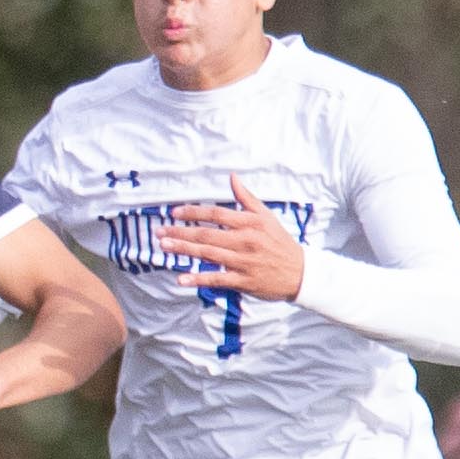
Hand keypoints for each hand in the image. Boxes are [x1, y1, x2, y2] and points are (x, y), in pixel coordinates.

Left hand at [161, 177, 304, 302]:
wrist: (300, 273)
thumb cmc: (280, 242)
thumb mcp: (266, 216)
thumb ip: (246, 198)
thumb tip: (232, 177)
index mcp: (250, 223)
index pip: (216, 214)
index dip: (193, 212)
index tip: (174, 212)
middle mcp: (245, 241)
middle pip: (207, 235)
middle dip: (180, 233)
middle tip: (159, 232)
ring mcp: (244, 262)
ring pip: (208, 255)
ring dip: (184, 251)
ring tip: (164, 247)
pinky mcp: (243, 281)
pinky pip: (217, 279)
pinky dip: (198, 279)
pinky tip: (181, 279)